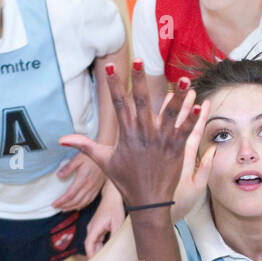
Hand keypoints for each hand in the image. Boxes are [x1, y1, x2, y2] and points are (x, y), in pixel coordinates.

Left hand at [52, 152, 104, 210]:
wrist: (105, 155)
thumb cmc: (91, 156)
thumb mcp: (77, 158)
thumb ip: (68, 167)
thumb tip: (59, 176)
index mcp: (83, 179)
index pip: (70, 194)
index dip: (61, 201)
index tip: (54, 204)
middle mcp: (89, 185)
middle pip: (76, 201)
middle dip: (65, 206)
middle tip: (57, 207)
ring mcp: (94, 188)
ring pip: (83, 202)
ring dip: (73, 207)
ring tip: (65, 209)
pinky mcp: (98, 188)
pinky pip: (90, 200)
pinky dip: (82, 205)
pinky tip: (78, 206)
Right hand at [59, 66, 211, 212]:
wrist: (148, 201)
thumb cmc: (126, 180)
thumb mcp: (104, 162)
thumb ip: (85, 146)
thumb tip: (62, 139)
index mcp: (126, 134)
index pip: (118, 104)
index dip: (113, 84)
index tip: (110, 66)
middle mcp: (143, 134)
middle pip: (140, 102)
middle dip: (139, 80)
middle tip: (139, 59)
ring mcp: (161, 141)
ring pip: (169, 114)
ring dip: (177, 96)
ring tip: (184, 79)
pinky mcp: (176, 149)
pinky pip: (185, 131)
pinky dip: (192, 119)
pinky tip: (199, 104)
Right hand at [84, 182, 124, 255]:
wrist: (112, 197)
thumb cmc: (114, 207)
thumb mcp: (118, 222)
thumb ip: (115, 235)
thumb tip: (116, 247)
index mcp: (94, 228)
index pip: (89, 244)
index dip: (91, 255)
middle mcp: (91, 229)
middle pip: (91, 246)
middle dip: (95, 256)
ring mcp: (93, 228)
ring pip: (94, 244)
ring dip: (99, 251)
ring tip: (106, 260)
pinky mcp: (97, 228)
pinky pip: (97, 240)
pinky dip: (101, 246)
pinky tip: (108, 251)